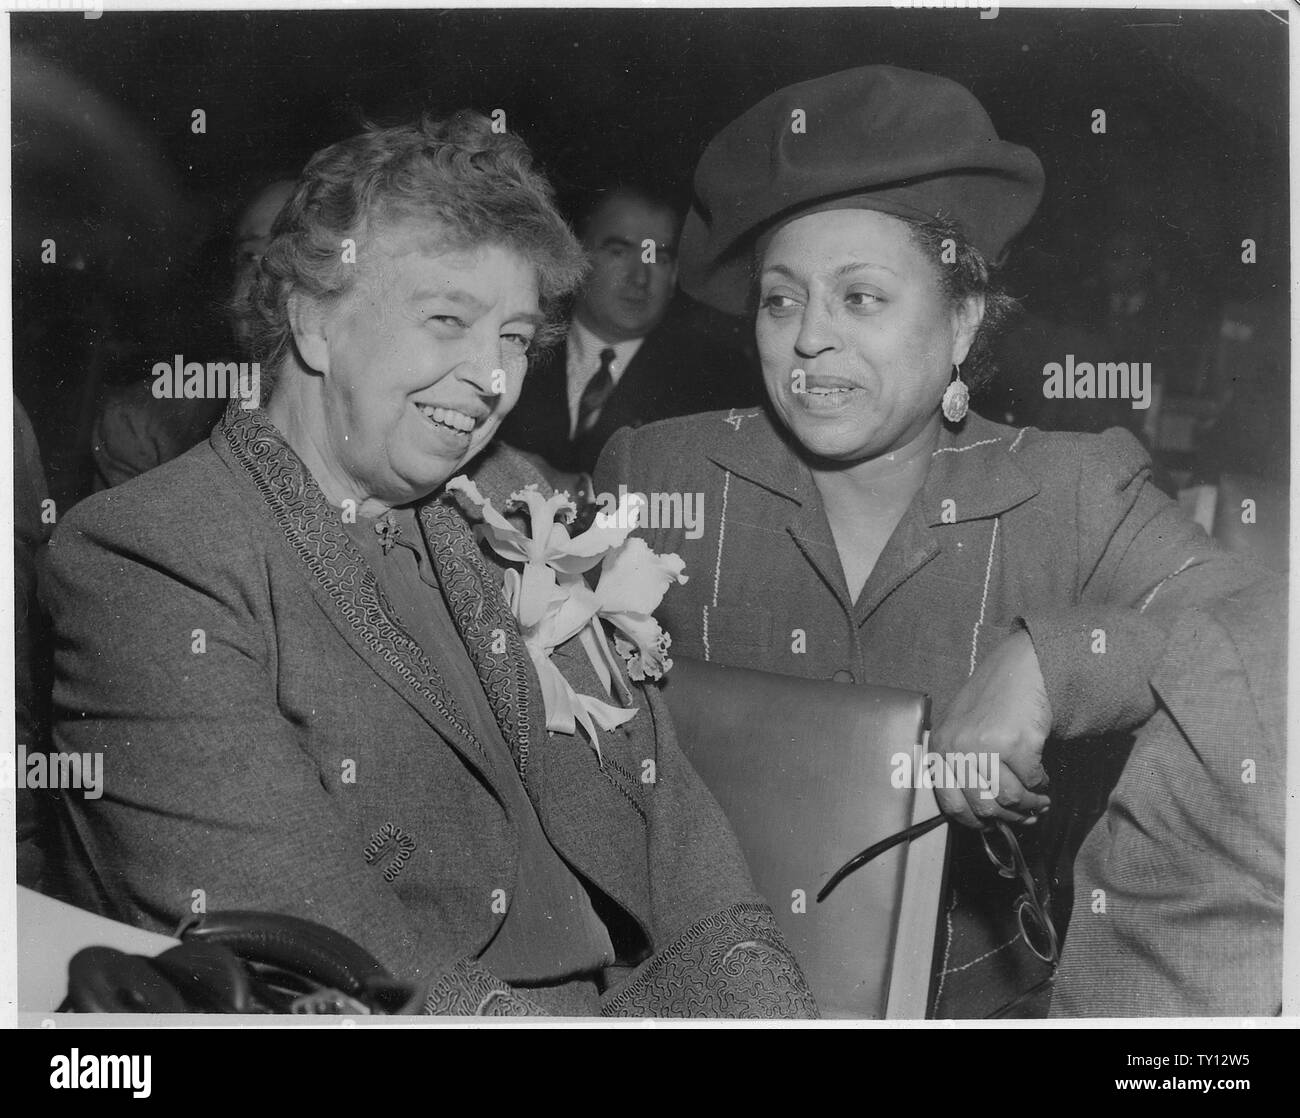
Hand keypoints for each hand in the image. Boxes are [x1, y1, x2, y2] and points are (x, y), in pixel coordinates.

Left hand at [931, 630, 1052, 828]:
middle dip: (1009, 817)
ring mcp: (984, 746)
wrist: (1022, 668)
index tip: (992, 824)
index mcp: (939, 747)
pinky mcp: (1014, 744)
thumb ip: (964, 766)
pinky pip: (1031, 781)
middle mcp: (956, 748)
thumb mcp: (963, 730)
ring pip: (1010, 798)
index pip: (950, 804)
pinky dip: (1041, 784)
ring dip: (1030, 804)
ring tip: (1040, 801)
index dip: (975, 820)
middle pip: (983, 807)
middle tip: (1026, 816)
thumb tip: (984, 814)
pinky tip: (1044, 777)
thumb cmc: (994, 702)